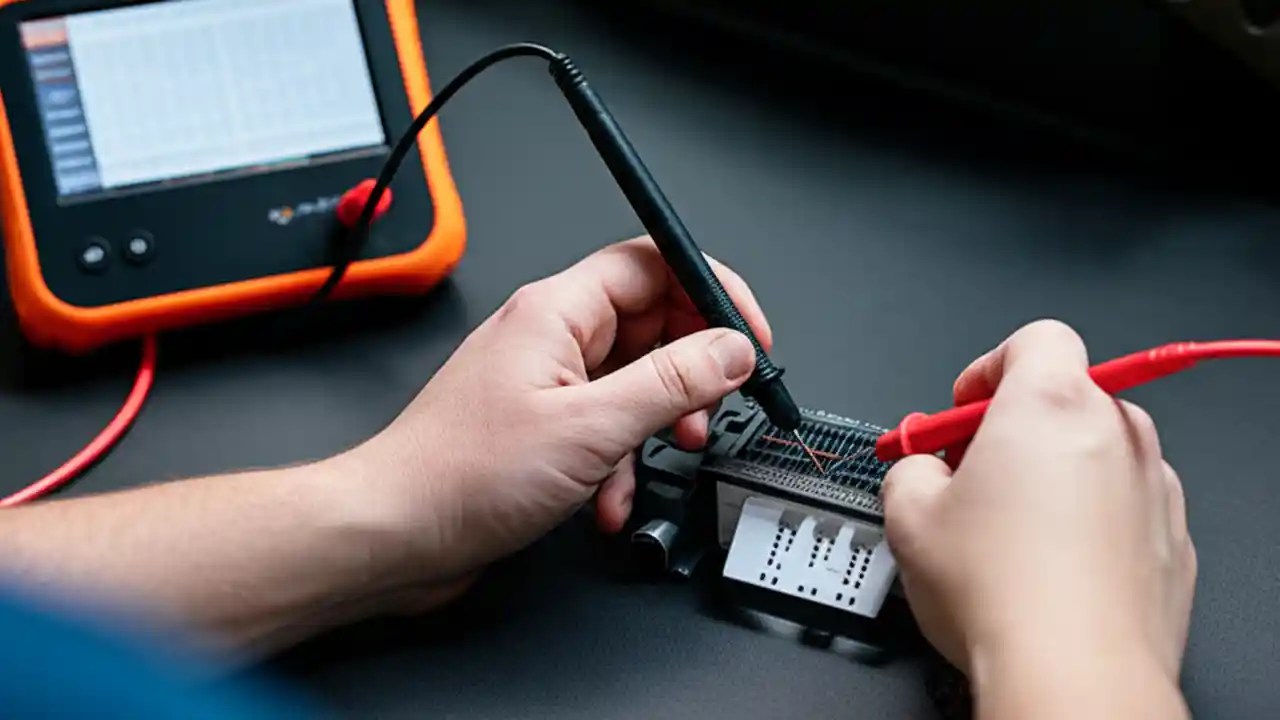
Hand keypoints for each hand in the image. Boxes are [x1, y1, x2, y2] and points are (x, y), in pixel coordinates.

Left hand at [346, 237, 768, 588]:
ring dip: (655, 427)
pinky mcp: (539, 428)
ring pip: (631, 383)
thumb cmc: (460, 475)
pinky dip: (619, 465)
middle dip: (689, 371)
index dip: (709, 290)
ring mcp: (544, 383)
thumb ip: (671, 384)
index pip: (653, 263)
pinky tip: (609, 502)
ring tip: (665, 455)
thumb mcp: (591, 427)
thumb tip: (729, 349)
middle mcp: (550, 337)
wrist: (394, 532)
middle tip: (711, 405)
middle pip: (650, 325)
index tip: (746, 335)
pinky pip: (603, 429)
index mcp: (557, 311)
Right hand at [882, 321, 1195, 715]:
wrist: (1073, 674)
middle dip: (1015, 426)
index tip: (961, 412)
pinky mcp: (1171, 540)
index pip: (1034, 339)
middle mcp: (1114, 434)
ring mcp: (1153, 487)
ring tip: (1008, 533)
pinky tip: (1048, 568)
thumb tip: (918, 473)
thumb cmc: (1003, 595)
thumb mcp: (908, 515)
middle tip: (972, 474)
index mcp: (1050, 406)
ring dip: (1055, 474)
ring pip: (1097, 453)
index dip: (989, 368)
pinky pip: (1124, 506)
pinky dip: (1090, 521)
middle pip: (1064, 396)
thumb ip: (909, 468)